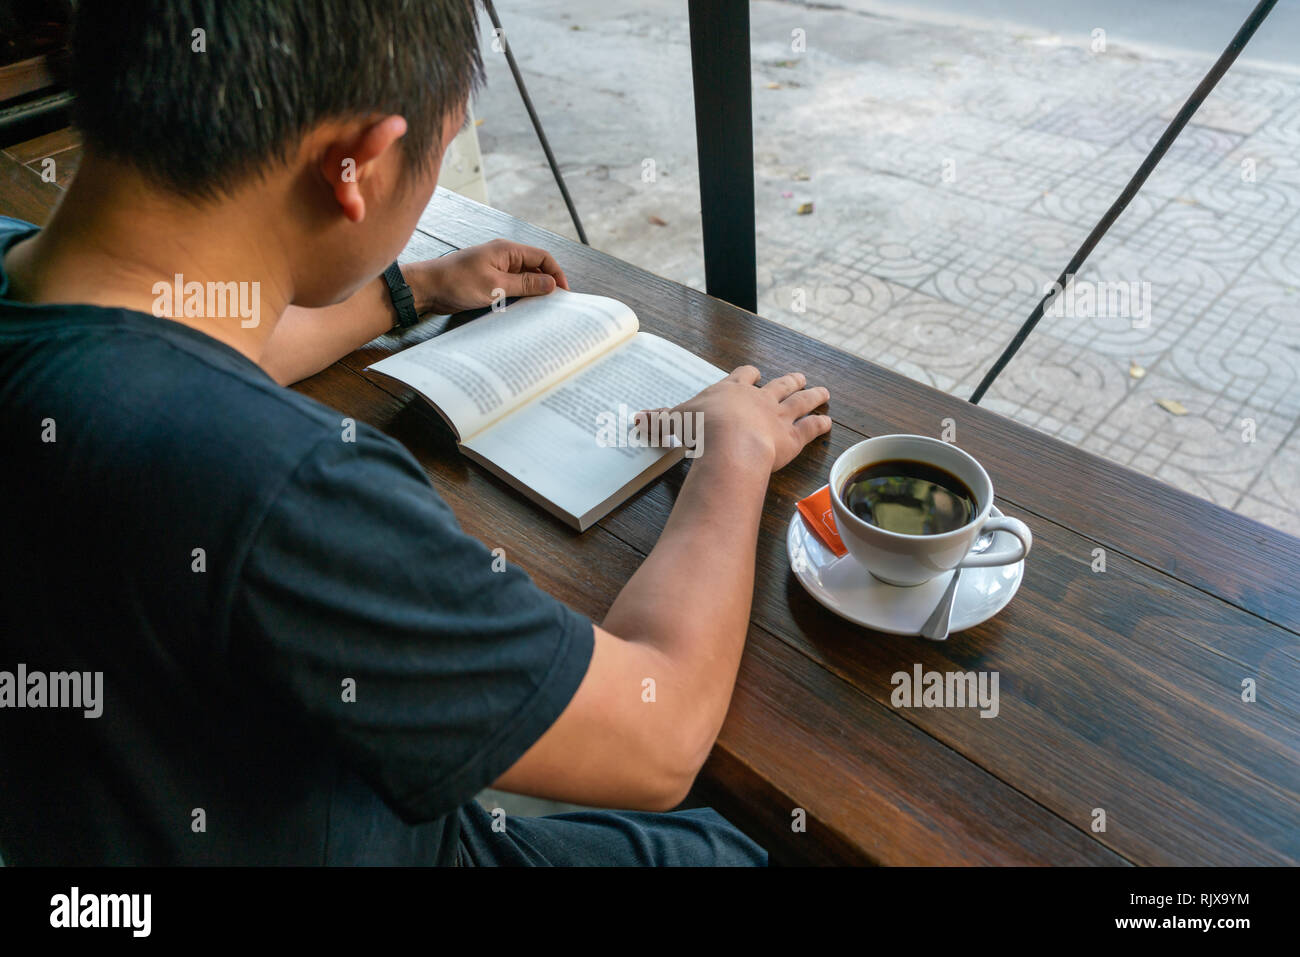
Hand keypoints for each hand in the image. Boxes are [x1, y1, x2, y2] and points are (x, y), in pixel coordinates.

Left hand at [404, 238, 568, 314]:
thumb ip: (525, 285)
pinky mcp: (489, 282)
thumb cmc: (457, 282)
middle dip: (547, 285)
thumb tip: (551, 284)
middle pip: (535, 268)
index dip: (556, 273)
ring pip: (524, 280)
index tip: (564, 293)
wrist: (427, 288)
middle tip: (555, 305)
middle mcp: (504, 257)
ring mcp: (496, 269)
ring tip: (541, 310)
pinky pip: (511, 288)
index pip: (542, 258)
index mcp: (507, 251)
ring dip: (533, 293)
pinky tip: (522, 310)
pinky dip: (520, 297)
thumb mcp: (495, 286)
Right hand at [638, 366, 830, 472]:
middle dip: (789, 381)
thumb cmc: (702, 429)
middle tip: (799, 377)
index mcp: (732, 391)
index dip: (749, 375)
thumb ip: (659, 421)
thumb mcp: (676, 420)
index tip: (754, 373)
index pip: (742, 376)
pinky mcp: (792, 437)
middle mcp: (759, 399)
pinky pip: (810, 428)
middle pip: (779, 384)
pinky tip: (828, 422)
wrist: (731, 443)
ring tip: (824, 391)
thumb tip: (636, 420)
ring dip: (813, 395)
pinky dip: (820, 424)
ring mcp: (778, 416)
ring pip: (800, 401)